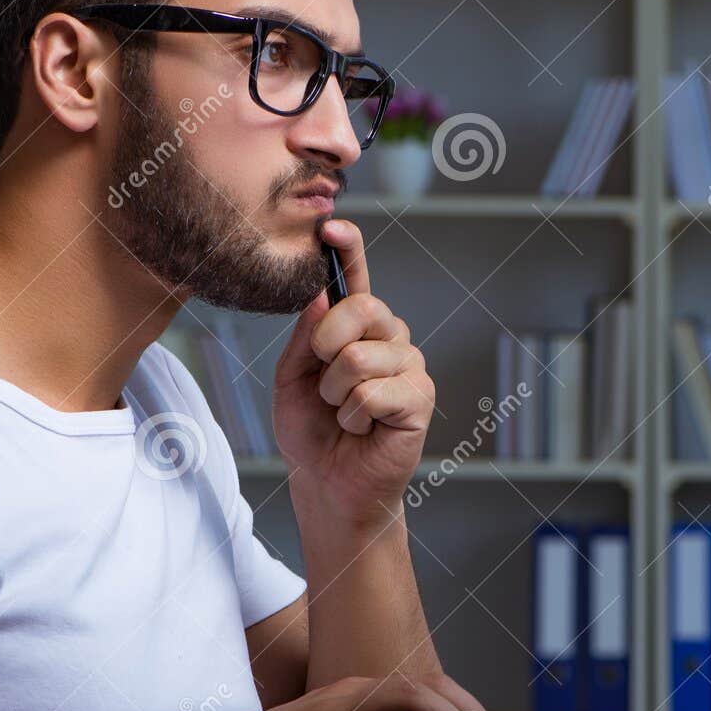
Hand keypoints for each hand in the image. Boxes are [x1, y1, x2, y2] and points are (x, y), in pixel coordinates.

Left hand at [271, 218, 434, 522]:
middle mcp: (388, 337)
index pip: (356, 278)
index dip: (348, 249)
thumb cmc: (311, 430)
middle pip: (362, 308)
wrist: (326, 483)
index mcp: (356, 326)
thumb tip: (323, 293)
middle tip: (323, 380)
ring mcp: (408, 365)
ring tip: (343, 412)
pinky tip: (362, 428)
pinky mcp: (420, 398)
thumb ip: (305, 335)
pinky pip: (373, 391)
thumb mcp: (290, 376)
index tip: (331, 226)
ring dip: (334, 393)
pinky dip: (353, 415)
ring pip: (359, 357)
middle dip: (327, 345)